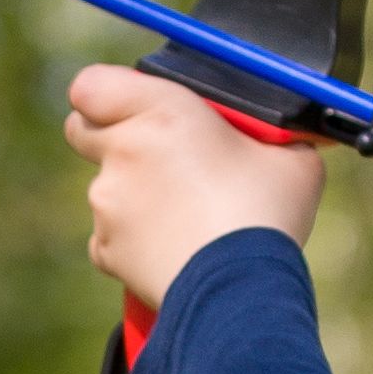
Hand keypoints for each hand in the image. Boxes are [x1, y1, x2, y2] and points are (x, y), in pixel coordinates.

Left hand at [65, 64, 321, 307]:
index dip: (105, 94)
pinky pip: (110, 236)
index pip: (91, 85)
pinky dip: (134, 240)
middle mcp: (123, 151)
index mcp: (162, 112)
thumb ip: (265, 133)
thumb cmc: (266, 215)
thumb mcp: (290, 156)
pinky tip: (174, 248)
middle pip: (82, 130)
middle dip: (109, 137)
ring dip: (134, 195)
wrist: (240, 288)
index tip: (130, 104)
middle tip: (154, 154)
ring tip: (186, 216)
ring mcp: (106, 201)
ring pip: (105, 187)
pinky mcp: (104, 247)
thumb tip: (274, 134)